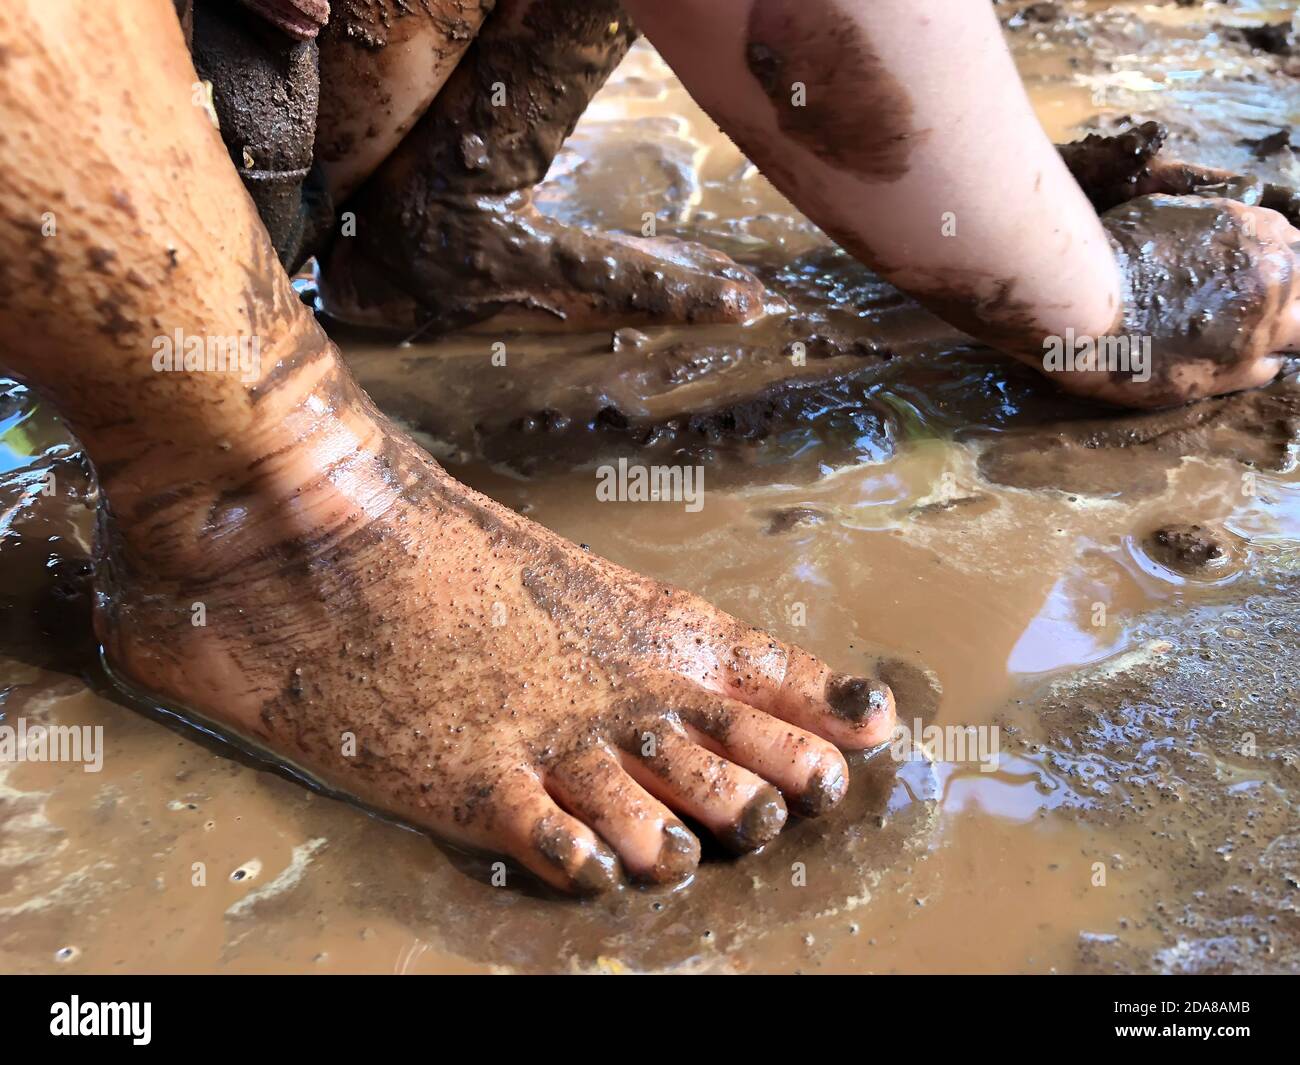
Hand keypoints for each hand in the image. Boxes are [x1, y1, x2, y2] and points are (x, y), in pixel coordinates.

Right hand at [1081, 194, 1299, 406]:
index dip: (1270, 257)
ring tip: (1243, 337)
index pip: (1290, 242)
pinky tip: (1224, 360)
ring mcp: (1258, 331)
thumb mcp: (1163, 212)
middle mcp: (1270, 281)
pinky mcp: (1235, 373)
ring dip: (1281, 333)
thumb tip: (1212, 231)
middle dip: (1288, 295)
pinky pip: (1269, 369)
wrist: (1085, 309)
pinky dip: (1255, 363)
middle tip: (1252, 306)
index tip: (1247, 270)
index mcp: (1254, 233)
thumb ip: (1205, 224)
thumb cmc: (1110, 253)